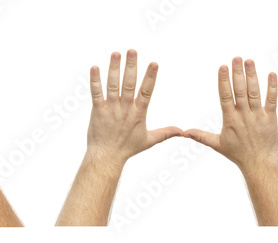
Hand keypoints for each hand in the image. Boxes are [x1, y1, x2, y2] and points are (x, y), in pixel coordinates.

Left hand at [85, 50, 181, 165]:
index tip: (154, 63)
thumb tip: (182, 132)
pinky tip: (94, 67)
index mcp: (138, 114)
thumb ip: (165, 133)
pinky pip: (96, 94)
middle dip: (131, 67)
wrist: (106, 157)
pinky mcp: (97, 111)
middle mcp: (125, 109)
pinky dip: (95, 81)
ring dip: (114, 69)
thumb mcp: (149, 141)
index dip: (150, 77)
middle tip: (132, 50)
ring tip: (116, 53)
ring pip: (113, 86)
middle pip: (129, 85)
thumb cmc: (127, 149)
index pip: (146, 92)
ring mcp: (110, 109)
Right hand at [185, 58, 277, 171]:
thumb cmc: (238, 153)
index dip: (224, 81)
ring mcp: (258, 116)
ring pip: (254, 93)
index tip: (223, 67)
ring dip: (252, 76)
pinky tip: (271, 73)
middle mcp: (244, 116)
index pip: (225, 97)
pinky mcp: (270, 118)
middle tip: (236, 58)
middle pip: (240, 91)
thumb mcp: (217, 145)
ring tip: (249, 61)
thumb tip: (184, 133)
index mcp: (230, 120)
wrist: (259, 163)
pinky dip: (272, 87)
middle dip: (238, 74)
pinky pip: (272, 100)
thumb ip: (201, 136)